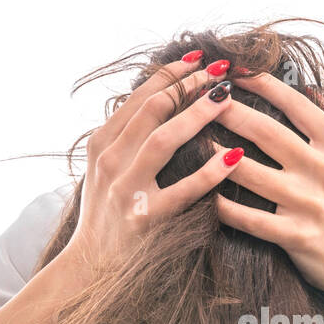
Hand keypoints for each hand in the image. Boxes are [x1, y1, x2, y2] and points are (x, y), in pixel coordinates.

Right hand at [63, 55, 244, 271]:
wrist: (89, 265)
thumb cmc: (106, 215)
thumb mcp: (105, 170)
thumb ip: (126, 138)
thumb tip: (159, 101)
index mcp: (102, 143)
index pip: (139, 97)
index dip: (170, 73)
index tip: (198, 58)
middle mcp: (110, 160)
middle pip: (152, 109)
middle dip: (189, 84)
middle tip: (221, 70)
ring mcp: (124, 188)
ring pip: (164, 140)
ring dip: (198, 114)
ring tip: (227, 98)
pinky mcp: (143, 218)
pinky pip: (182, 191)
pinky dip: (210, 173)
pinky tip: (235, 157)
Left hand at [213, 73, 323, 300]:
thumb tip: (317, 93)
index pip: (295, 105)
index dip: (262, 83)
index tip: (235, 71)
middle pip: (266, 132)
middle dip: (229, 111)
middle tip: (200, 97)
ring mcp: (309, 203)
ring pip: (251, 173)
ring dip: (216, 156)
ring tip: (192, 140)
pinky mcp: (296, 235)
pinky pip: (250, 219)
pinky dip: (224, 207)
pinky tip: (203, 195)